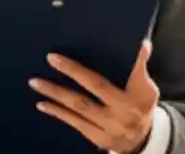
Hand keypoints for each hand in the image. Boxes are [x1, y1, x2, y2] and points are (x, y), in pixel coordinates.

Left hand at [30, 40, 159, 153]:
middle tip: (47, 62)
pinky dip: (58, 113)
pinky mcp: (96, 139)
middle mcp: (115, 118)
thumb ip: (141, 67)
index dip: (75, 71)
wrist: (143, 140)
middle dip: (61, 81)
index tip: (54, 57)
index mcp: (128, 103)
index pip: (97, 84)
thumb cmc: (142, 106)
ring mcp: (105, 130)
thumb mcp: (148, 88)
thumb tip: (142, 44)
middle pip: (82, 99)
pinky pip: (74, 123)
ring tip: (36, 83)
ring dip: (54, 96)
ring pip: (76, 110)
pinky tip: (43, 104)